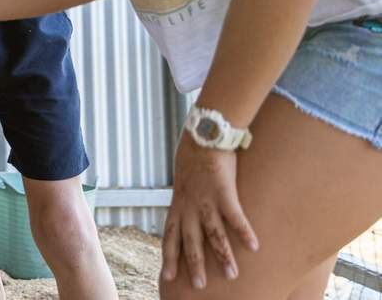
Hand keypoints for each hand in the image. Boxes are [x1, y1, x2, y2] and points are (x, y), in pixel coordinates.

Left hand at [161, 136, 258, 289]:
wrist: (201, 137)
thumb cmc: (193, 161)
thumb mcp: (183, 185)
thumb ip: (185, 203)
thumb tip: (189, 218)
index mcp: (178, 206)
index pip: (169, 236)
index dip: (168, 256)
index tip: (167, 276)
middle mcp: (189, 206)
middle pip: (190, 241)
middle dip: (194, 265)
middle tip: (199, 286)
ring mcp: (205, 200)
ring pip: (213, 234)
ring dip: (223, 256)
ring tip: (232, 274)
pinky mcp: (223, 192)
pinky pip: (235, 216)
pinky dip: (244, 231)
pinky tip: (255, 246)